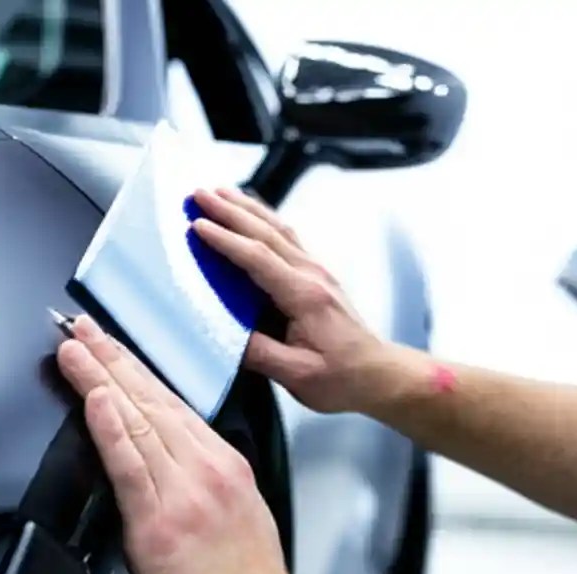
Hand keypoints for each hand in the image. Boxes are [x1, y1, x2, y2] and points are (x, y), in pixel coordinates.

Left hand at [55, 315, 312, 573]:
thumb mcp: (241, 518)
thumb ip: (207, 485)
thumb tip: (171, 468)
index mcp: (225, 466)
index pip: (173, 404)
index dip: (137, 370)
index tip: (112, 347)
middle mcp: (207, 470)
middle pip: (152, 400)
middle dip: (113, 357)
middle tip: (82, 326)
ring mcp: (184, 494)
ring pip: (137, 421)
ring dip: (99, 377)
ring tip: (73, 347)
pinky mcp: (160, 524)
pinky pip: (130, 465)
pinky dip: (111, 427)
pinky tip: (94, 398)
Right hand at [190, 187, 403, 413]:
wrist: (378, 374)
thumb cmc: (342, 377)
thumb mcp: (297, 375)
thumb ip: (259, 354)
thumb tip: (224, 334)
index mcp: (305, 296)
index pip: (258, 258)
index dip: (226, 241)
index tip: (198, 226)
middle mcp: (312, 275)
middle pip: (266, 232)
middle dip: (230, 210)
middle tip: (200, 194)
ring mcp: (316, 271)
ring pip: (278, 228)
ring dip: (247, 208)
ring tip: (220, 192)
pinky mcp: (316, 275)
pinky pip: (287, 237)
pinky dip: (263, 219)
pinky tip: (252, 213)